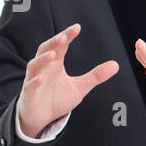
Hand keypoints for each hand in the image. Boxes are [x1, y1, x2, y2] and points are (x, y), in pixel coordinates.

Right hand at [18, 23, 118, 137]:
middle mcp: (43, 68)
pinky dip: (34, 82)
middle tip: (64, 37)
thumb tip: (116, 64)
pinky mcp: (29, 95)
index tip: (77, 27)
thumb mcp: (80, 87)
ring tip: (53, 55)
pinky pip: (30, 86)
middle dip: (54, 43)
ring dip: (43, 59)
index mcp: (55, 64)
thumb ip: (96, 75)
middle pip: (46, 50)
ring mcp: (34, 80)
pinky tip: (40, 79)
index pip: (61, 46)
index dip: (67, 36)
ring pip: (35, 65)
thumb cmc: (57, 99)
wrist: (41, 118)